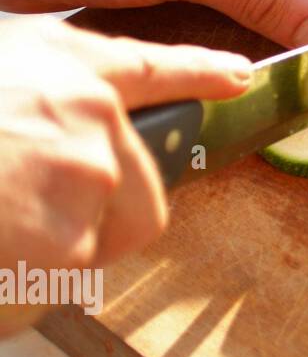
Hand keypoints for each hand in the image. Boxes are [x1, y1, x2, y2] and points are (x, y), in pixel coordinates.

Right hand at [0, 17, 250, 335]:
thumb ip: (29, 88)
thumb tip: (34, 116)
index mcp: (71, 70)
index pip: (158, 67)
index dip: (202, 73)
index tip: (236, 77)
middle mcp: (95, 118)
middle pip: (144, 197)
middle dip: (101, 222)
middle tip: (32, 217)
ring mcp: (88, 178)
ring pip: (95, 244)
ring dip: (47, 255)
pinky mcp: (66, 239)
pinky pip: (56, 285)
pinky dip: (18, 288)